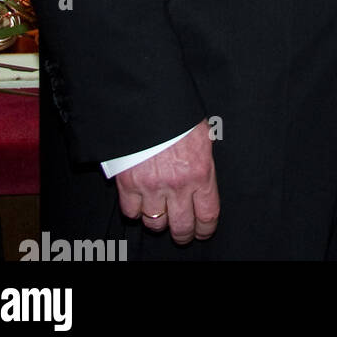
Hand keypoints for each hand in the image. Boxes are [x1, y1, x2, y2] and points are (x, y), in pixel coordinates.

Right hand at [115, 120, 218, 244]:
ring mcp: (152, 187)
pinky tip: (140, 201)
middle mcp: (178, 185)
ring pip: (155, 224)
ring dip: (158, 222)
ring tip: (160, 214)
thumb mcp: (202, 136)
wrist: (148, 101)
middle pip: (182, 227)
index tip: (203, 231)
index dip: (205, 229)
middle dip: (183, 234)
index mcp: (201, 172)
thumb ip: (202, 163)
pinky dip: (135, 210)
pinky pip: (131, 212)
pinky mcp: (128, 184)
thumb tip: (203, 183)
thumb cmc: (178, 116)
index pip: (208, 214)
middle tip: (182, 233)